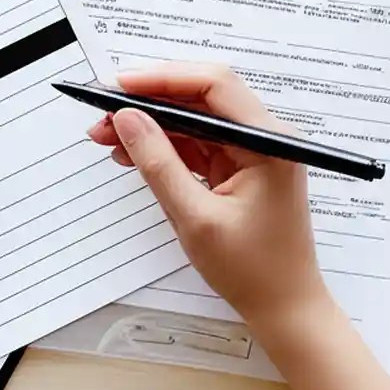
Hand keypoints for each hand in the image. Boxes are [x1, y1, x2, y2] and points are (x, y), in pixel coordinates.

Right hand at [88, 65, 329, 328]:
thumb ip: (159, 164)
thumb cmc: (252, 271)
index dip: (162, 80)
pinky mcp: (242, 168)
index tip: (118, 86)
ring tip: (106, 136)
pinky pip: (199, 144)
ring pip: (195, 121)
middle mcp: (266, 138)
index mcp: (268, 143)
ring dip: (152, 125)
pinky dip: (165, 147)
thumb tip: (127, 119)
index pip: (214, 87)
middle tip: (104, 114)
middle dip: (150, 102)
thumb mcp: (195, 218)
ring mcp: (254, 153)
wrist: (285, 309)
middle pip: (202, 97)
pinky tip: (131, 153)